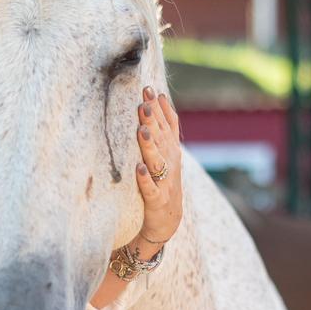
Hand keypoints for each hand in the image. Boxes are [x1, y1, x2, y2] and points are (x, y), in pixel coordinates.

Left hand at [133, 85, 182, 252]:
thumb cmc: (161, 182)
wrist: (167, 221)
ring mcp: (164, 181)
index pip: (167, 125)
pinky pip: (150, 189)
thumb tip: (153, 100)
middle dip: (153, 120)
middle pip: (161, 138)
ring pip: (157, 161)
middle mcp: (170, 163)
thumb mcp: (164, 154)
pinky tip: (139, 168)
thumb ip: (160, 130)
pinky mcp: (156, 200)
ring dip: (149, 145)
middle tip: (144, 102)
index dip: (159, 107)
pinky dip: (145, 179)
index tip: (149, 88)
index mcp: (171, 151)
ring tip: (141, 130)